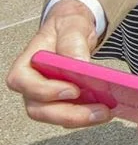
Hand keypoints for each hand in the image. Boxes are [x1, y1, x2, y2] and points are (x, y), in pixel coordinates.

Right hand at [5, 0, 107, 127]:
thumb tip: (78, 62)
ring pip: (56, 117)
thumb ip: (72, 41)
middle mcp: (32, 84)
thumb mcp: (71, 25)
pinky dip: (89, 116)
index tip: (73, 90)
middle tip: (100, 110)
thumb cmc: (67, 27)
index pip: (23, 82)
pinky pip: (72, 116)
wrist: (75, 30)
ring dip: (82, 119)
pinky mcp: (64, 103)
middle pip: (39, 109)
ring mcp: (47, 97)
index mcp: (27, 63)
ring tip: (107, 112)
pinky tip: (107, 110)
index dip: (45, 91)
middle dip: (70, 115)